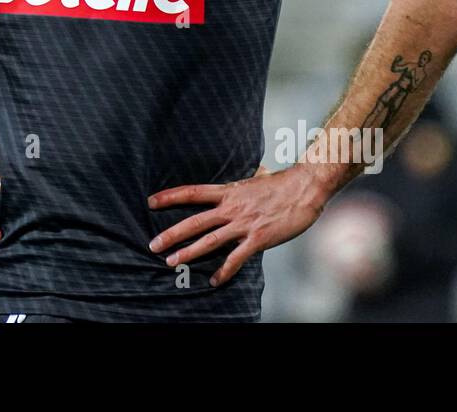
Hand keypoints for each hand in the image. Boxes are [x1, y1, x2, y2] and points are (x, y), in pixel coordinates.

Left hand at [147, 165, 328, 285]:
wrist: (305, 187)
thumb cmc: (283, 183)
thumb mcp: (255, 179)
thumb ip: (243, 184)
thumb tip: (244, 177)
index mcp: (229, 191)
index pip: (193, 192)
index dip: (170, 197)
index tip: (151, 201)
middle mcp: (232, 208)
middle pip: (195, 221)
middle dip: (172, 234)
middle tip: (153, 245)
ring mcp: (244, 224)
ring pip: (210, 240)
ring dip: (189, 252)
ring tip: (172, 262)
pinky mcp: (259, 239)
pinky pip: (237, 258)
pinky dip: (224, 270)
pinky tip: (214, 280)